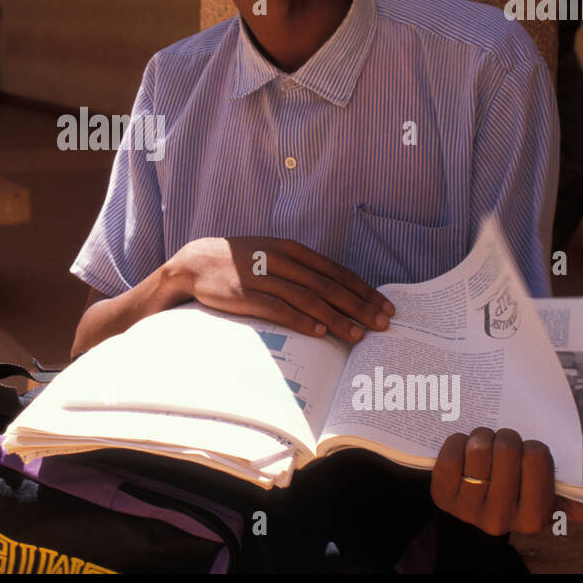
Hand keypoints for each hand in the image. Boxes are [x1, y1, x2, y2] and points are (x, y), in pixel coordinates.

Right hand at [167, 236, 393, 343]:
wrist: (196, 262)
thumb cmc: (241, 263)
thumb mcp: (273, 256)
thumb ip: (301, 270)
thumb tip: (338, 293)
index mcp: (291, 249)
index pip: (336, 270)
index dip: (363, 289)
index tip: (385, 306)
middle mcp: (280, 259)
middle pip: (328, 285)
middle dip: (359, 306)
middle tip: (383, 323)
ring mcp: (262, 276)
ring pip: (307, 298)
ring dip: (336, 317)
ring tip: (358, 334)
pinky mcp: (244, 293)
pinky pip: (278, 308)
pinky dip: (301, 319)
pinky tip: (320, 331)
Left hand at [432, 427, 582, 535]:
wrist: (479, 491)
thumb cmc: (527, 487)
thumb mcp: (564, 498)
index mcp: (536, 518)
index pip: (539, 458)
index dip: (534, 446)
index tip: (531, 451)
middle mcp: (501, 521)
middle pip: (506, 449)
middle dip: (507, 436)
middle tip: (505, 443)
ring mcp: (469, 511)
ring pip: (478, 449)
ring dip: (482, 436)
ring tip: (485, 444)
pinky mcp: (442, 497)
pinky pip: (449, 455)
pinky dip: (457, 441)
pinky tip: (464, 447)